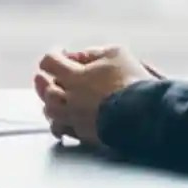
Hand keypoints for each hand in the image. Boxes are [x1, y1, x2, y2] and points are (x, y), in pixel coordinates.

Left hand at [34, 46, 154, 146]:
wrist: (143, 115)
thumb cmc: (131, 82)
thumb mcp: (116, 54)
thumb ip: (92, 52)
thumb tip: (76, 56)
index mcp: (75, 76)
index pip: (50, 62)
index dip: (53, 56)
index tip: (59, 54)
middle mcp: (70, 99)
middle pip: (46, 89)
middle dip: (44, 80)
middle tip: (44, 77)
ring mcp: (75, 118)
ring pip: (50, 111)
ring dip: (49, 102)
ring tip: (52, 98)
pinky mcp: (83, 135)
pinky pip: (61, 130)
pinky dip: (57, 124)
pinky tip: (60, 121)